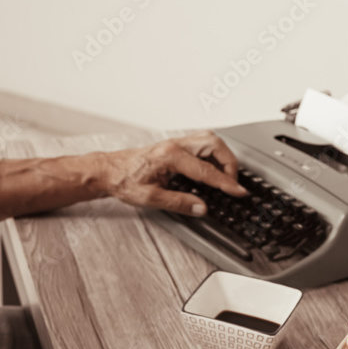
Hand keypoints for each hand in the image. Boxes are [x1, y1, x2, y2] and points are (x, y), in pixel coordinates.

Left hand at [101, 131, 247, 215]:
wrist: (108, 171)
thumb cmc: (124, 181)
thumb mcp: (150, 198)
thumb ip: (178, 203)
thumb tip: (200, 208)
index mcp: (170, 156)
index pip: (207, 170)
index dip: (226, 183)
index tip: (239, 191)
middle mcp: (175, 145)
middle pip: (214, 144)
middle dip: (229, 163)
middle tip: (232, 184)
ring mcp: (175, 143)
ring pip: (210, 140)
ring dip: (222, 156)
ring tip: (225, 176)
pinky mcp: (174, 146)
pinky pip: (201, 144)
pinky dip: (213, 155)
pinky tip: (212, 169)